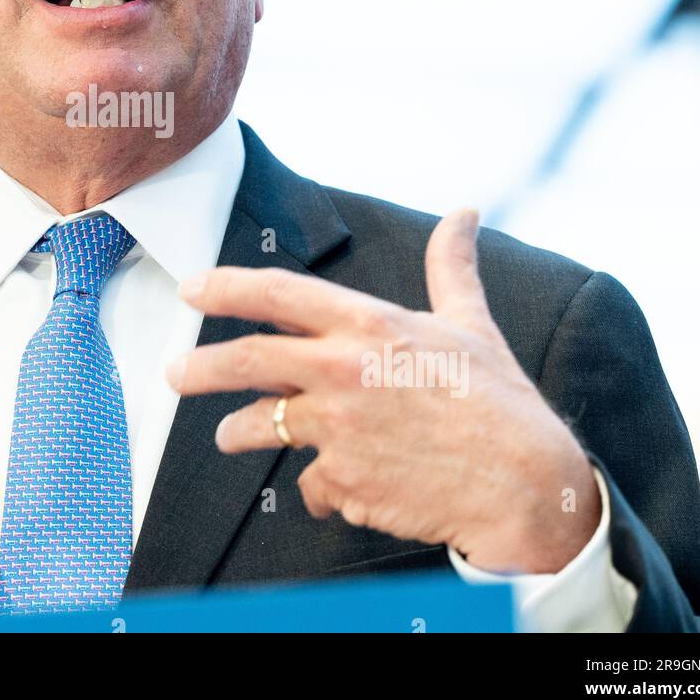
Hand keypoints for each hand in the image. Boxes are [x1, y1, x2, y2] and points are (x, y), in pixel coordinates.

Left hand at [166, 208, 599, 573]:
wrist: (526, 485)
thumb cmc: (498, 402)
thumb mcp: (471, 323)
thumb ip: (451, 267)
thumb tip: (464, 214)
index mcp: (369, 325)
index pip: (278, 294)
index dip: (225, 288)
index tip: (191, 290)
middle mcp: (342, 371)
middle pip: (245, 362)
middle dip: (197, 368)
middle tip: (173, 373)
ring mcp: (337, 429)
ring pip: (260, 426)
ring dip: (239, 432)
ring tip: (230, 437)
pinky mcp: (342, 480)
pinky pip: (310, 481)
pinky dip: (320, 483)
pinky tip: (339, 484)